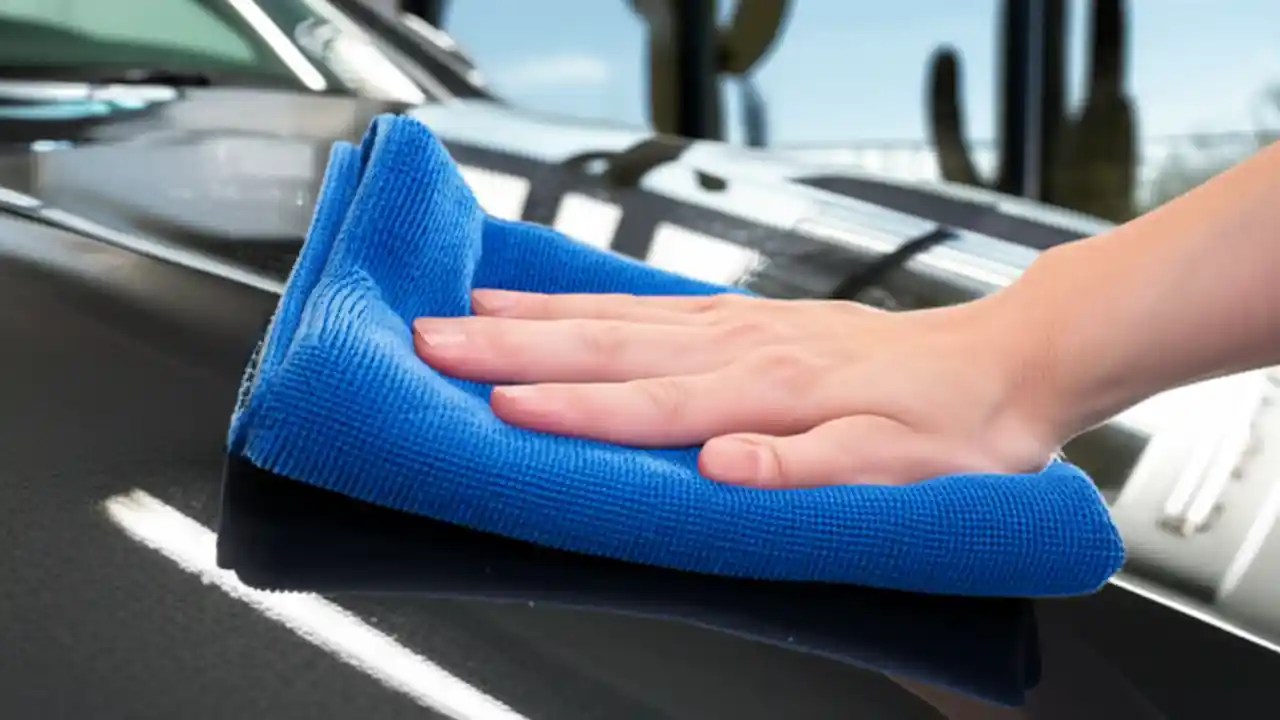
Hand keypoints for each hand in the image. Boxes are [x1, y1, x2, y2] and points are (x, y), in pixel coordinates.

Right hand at [413, 289, 1063, 487]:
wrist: (1004, 364)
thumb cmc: (954, 430)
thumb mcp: (899, 470)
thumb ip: (806, 466)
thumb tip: (721, 466)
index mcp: (773, 392)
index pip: (649, 406)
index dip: (571, 410)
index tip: (499, 404)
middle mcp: (744, 347)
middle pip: (609, 349)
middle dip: (515, 349)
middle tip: (435, 342)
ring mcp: (741, 325)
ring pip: (619, 317)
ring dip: (539, 316)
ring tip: (469, 311)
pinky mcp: (747, 317)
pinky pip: (652, 302)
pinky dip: (591, 299)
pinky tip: (554, 299)